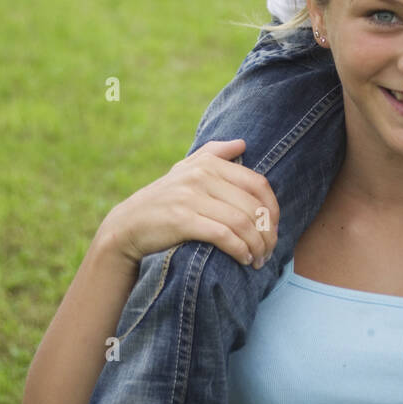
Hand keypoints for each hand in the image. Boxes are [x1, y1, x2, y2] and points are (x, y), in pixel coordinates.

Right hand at [94, 139, 278, 271]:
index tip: (274, 228)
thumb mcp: (185, 169)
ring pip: (241, 222)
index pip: (257, 183)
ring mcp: (191, 197)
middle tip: (270, 250)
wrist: (128, 225)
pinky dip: (240, 250)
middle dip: (268, 232)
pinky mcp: (182, 220)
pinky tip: (244, 259)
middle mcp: (201, 176)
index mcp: (208, 163)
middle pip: (253, 206)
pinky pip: (223, 235)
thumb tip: (243, 143)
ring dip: (257, 245)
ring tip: (259, 259)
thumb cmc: (163, 199)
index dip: (273, 208)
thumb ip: (214, 153)